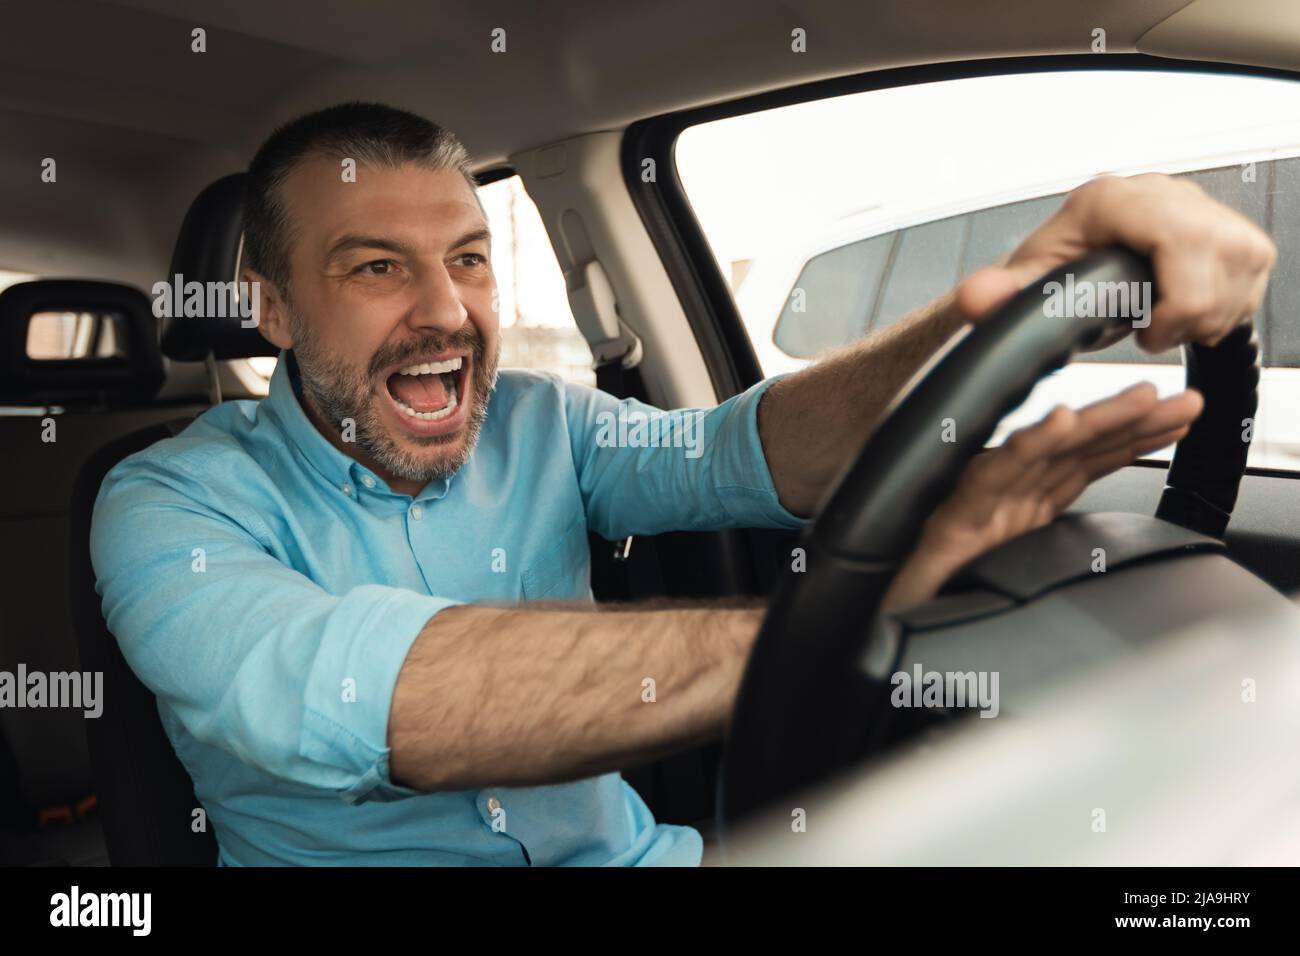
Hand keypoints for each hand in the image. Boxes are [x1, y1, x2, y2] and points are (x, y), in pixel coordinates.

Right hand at [882, 382, 1201, 609]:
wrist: (878, 620)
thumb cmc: (930, 599)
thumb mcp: (1006, 577)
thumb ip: (1040, 552)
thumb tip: (1092, 548)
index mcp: (1018, 510)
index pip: (1082, 466)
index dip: (1131, 440)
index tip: (1177, 420)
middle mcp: (1001, 499)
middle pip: (1074, 452)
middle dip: (1131, 421)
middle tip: (1183, 401)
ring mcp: (976, 504)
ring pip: (1044, 453)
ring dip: (1097, 422)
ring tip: (1142, 399)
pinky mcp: (949, 516)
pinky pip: (994, 475)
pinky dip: (1027, 447)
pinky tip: (1060, 423)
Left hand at [954, 173, 1275, 352]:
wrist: (1073, 260)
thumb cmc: (1056, 267)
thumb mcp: (1029, 283)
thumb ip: (1004, 294)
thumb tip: (978, 298)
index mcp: (1117, 200)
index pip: (1184, 242)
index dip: (1175, 300)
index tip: (1146, 330)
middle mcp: (1168, 193)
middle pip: (1223, 259)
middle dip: (1191, 314)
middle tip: (1151, 330)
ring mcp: (1206, 208)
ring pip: (1245, 268)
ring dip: (1208, 315)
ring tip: (1164, 319)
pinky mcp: (1233, 229)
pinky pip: (1255, 274)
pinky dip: (1226, 306)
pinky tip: (1185, 310)